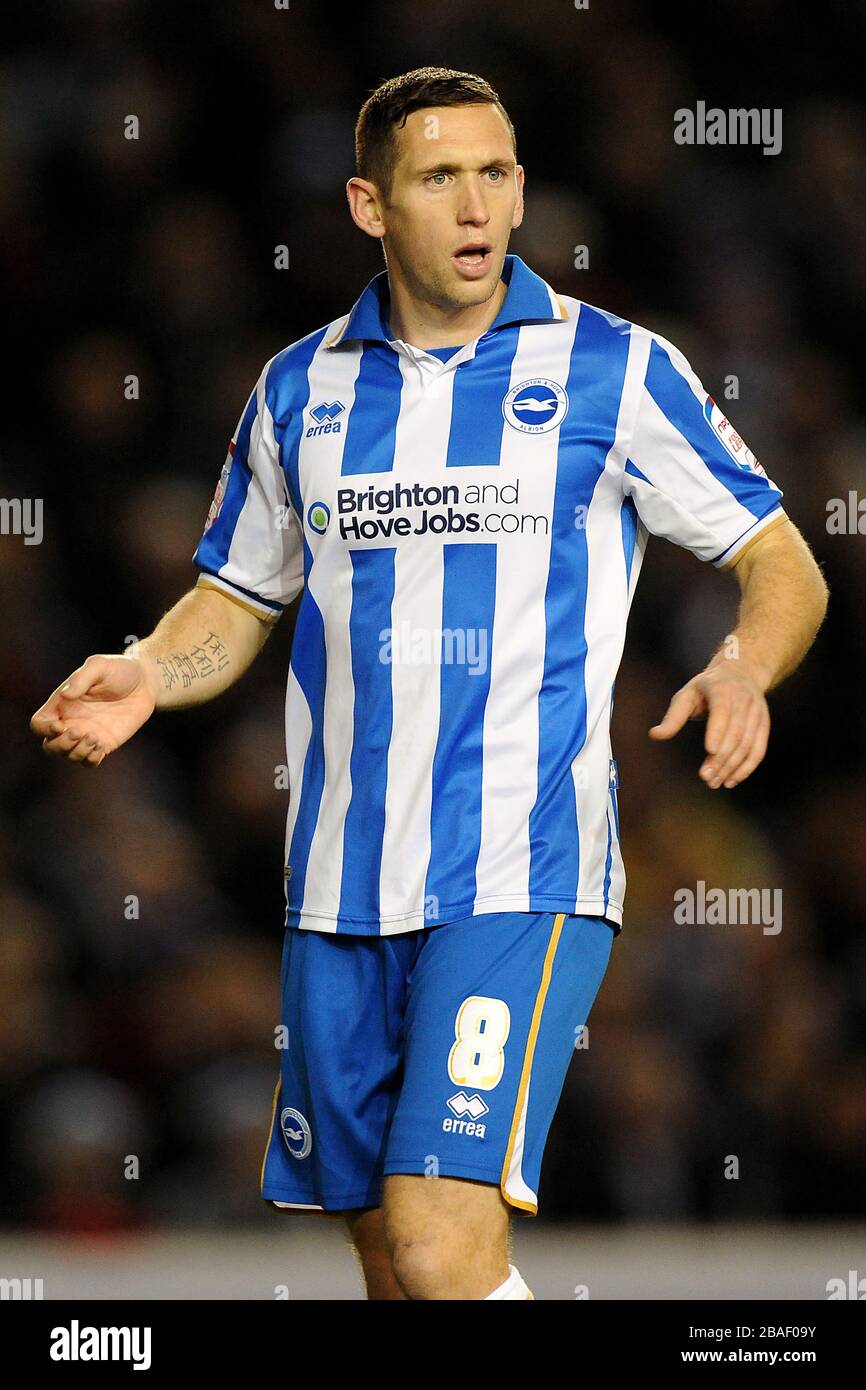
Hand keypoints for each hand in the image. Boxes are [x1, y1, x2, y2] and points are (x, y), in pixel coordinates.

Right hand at [29, 654, 156, 766]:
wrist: (145, 682)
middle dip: (60, 745)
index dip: (44, 729)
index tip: (61, 726)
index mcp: (62, 704)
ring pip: (68, 756)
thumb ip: (81, 678)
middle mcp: (71, 721)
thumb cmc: (119, 670)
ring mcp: (87, 734)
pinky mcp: (104, 743)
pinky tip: (100, 747)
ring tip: (94, 738)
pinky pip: (89, 762)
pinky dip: (90, 760)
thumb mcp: (99, 666)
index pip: (39, 724)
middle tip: (80, 732)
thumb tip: (66, 695)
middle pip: (49, 746)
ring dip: (77, 753)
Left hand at [648, 660, 770, 788]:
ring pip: (747, 744)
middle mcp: (743, 699)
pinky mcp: (764, 724)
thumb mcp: (686, 695)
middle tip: (706, 777)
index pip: (722, 711)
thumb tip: (654, 735)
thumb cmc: (706, 688)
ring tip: (714, 782)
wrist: (740, 673)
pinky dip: (746, 768)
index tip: (710, 751)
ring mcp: (757, 712)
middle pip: (735, 733)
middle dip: (721, 758)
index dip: (718, 730)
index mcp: (722, 688)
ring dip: (732, 767)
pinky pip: (758, 750)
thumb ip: (673, 717)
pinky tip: (731, 780)